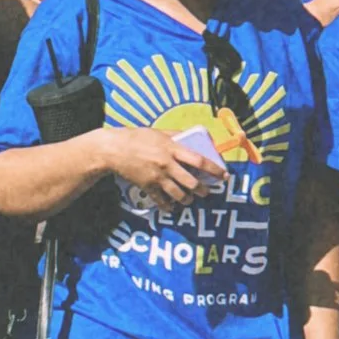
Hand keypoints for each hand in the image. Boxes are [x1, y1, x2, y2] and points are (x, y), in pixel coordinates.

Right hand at [108, 123, 229, 210]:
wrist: (114, 150)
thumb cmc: (137, 138)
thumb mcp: (159, 132)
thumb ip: (176, 135)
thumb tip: (193, 136)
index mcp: (172, 148)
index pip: (199, 161)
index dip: (214, 169)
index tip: (224, 175)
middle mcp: (167, 164)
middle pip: (192, 182)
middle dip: (203, 190)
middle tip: (206, 191)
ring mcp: (157, 177)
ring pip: (179, 194)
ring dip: (187, 199)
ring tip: (189, 199)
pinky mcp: (147, 186)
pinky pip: (162, 201)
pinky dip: (169, 206)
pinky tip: (172, 206)